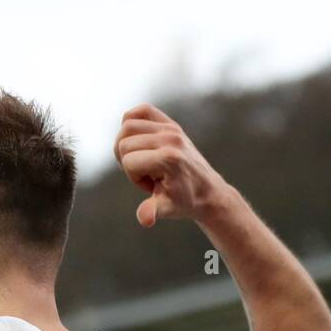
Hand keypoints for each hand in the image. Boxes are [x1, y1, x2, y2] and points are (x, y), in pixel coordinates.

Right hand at [113, 103, 228, 226]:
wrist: (207, 191)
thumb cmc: (184, 201)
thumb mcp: (166, 208)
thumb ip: (152, 211)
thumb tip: (145, 219)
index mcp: (169, 158)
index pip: (128, 161)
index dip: (134, 177)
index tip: (151, 186)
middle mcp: (170, 138)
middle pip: (123, 142)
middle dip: (128, 161)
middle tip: (147, 174)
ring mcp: (171, 128)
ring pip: (127, 126)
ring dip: (128, 145)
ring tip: (145, 160)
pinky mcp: (170, 123)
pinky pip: (141, 111)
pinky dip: (132, 121)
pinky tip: (138, 140)